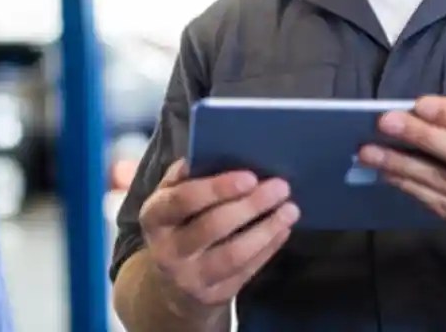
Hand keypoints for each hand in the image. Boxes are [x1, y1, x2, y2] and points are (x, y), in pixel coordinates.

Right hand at [138, 160, 299, 315]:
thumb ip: (185, 177)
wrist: (170, 287)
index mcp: (154, 217)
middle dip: (250, 205)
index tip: (250, 177)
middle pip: (212, 226)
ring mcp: (190, 278)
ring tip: (290, 209)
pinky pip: (246, 271)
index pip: (182, 200)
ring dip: (266, 230)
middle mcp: (167, 251)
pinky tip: (283, 229)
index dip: (217, 188)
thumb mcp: (170, 200)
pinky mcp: (213, 296)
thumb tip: (208, 148)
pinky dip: (268, 248)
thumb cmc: (178, 226)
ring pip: (233, 254)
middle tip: (281, 187)